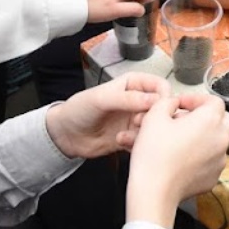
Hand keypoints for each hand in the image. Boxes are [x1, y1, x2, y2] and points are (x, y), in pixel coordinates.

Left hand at [45, 73, 169, 158]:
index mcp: (133, 84)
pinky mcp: (132, 137)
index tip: (157, 108)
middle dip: (154, 117)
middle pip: (162, 108)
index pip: (160, 86)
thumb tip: (155, 99)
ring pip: (155, 126)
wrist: (65, 135)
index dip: (163, 97)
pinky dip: (137, 143)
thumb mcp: (102, 99)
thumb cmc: (79, 109)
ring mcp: (135, 120)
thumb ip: (128, 99)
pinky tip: (122, 142)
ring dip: (145, 132)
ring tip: (127, 135)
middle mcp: (138, 101)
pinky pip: (145, 141)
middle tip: (138, 122)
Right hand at [126, 93, 228, 228]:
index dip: (196, 99)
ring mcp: (220, 160)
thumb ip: (167, 102)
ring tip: (182, 140)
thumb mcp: (154, 117)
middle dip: (206, 116)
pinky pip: (212, 160)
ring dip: (205, 136)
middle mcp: (221, 139)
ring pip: (218, 140)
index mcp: (210, 120)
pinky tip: (182, 159)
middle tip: (185, 119)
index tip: (181, 105)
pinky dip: (202, 156)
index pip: (214, 101)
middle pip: (222, 119)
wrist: (154, 191)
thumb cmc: (154, 154)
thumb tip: (174, 103)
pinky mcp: (214, 177)